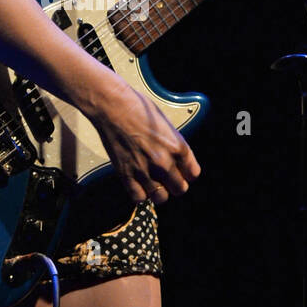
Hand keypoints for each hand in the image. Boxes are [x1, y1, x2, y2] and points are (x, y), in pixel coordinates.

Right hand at [84, 77, 200, 205]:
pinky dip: (139, 193)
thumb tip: (177, 161)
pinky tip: (138, 183)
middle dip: (174, 184)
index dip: (186, 173)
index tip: (180, 170)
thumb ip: (174, 146)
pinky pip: (139, 197)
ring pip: (161, 198)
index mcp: (178, 147)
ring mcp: (145, 170)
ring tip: (152, 181)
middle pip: (179, 189)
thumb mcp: (167, 125)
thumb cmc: (138, 109)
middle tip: (166, 178)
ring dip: (158, 191)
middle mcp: (164, 162)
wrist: (113, 107)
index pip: (193, 174)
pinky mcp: (127, 175)